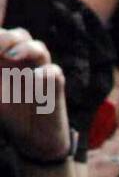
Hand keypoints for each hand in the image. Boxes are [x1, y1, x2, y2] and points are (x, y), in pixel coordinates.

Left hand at [0, 29, 70, 160]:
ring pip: (40, 49)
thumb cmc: (12, 116)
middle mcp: (25, 63)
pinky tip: (34, 81)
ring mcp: (41, 73)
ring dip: (26, 49)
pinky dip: (43, 75)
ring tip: (12, 55)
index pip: (4, 36)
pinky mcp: (56, 87)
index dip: (0, 34)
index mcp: (7, 61)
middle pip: (21, 35)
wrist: (35, 142)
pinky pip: (53, 74)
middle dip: (8, 37)